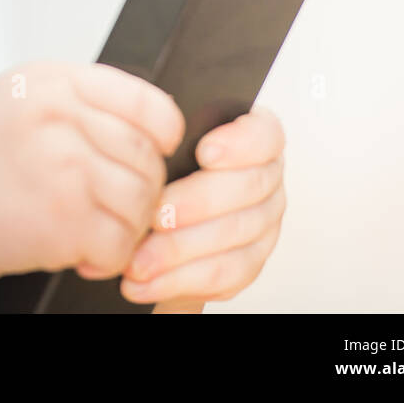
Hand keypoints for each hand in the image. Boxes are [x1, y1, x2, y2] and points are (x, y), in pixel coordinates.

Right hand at [0, 62, 184, 281]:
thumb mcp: (26, 89)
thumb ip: (84, 93)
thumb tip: (153, 116)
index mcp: (56, 84)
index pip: (146, 103)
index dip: (164, 130)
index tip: (158, 145)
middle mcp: (61, 122)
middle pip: (147, 156)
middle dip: (146, 182)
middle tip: (122, 193)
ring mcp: (65, 172)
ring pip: (142, 200)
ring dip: (132, 221)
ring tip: (104, 220)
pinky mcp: (64, 223)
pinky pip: (122, 243)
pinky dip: (113, 255)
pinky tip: (89, 247)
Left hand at [80, 106, 285, 309]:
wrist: (156, 209)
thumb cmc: (157, 158)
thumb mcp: (156, 130)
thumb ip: (158, 123)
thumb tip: (143, 121)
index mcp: (252, 137)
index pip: (263, 135)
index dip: (238, 144)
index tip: (203, 153)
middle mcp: (265, 179)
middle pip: (246, 189)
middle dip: (195, 205)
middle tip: (154, 215)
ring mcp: (262, 223)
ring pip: (232, 237)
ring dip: (180, 251)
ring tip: (138, 259)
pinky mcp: (247, 262)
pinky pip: (222, 275)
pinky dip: (179, 280)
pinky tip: (146, 281)